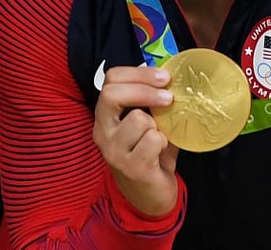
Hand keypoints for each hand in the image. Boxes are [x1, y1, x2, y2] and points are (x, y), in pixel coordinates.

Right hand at [92, 65, 179, 217]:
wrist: (149, 196)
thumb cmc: (150, 154)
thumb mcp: (145, 124)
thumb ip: (150, 103)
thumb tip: (168, 77)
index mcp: (104, 116)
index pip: (110, 80)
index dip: (137, 73)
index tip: (164, 77)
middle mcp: (102, 131)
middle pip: (112, 94)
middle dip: (145, 91)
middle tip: (168, 97)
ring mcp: (114, 151)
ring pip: (138, 119)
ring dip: (156, 125)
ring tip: (158, 137)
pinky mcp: (131, 167)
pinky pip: (153, 140)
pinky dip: (163, 143)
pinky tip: (160, 152)